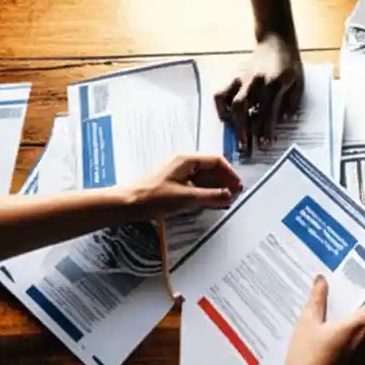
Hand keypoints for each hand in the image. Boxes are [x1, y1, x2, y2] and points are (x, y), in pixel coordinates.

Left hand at [129, 154, 243, 220]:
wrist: (127, 204)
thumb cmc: (151, 197)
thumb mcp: (186, 198)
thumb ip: (210, 196)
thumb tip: (228, 195)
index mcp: (186, 160)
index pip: (216, 160)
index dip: (229, 173)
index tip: (237, 186)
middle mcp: (182, 164)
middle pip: (210, 168)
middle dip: (224, 181)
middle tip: (233, 194)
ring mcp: (177, 173)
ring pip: (202, 178)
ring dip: (215, 188)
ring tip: (224, 200)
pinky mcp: (172, 184)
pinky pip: (194, 185)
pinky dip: (204, 192)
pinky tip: (208, 202)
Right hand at [215, 33, 303, 155]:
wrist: (276, 41)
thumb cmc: (290, 64)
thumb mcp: (299, 82)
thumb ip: (292, 102)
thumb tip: (284, 121)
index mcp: (275, 83)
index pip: (268, 111)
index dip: (266, 129)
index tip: (266, 144)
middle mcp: (256, 82)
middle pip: (246, 109)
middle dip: (245, 130)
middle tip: (246, 148)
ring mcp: (243, 79)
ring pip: (232, 102)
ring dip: (233, 122)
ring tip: (236, 137)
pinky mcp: (234, 77)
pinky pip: (221, 93)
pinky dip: (221, 107)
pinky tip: (226, 118)